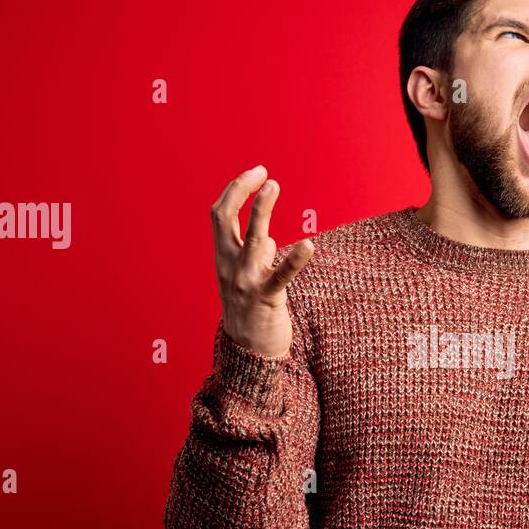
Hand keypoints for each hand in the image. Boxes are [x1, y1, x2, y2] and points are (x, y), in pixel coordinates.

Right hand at [210, 165, 313, 357]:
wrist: (249, 356)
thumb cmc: (252, 313)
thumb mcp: (247, 281)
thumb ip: (257, 258)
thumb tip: (271, 240)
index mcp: (223, 259)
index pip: (220, 215)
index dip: (235, 190)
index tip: (255, 173)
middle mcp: (229, 266)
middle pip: (225, 219)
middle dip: (242, 191)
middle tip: (263, 172)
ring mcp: (246, 282)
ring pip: (252, 239)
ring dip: (262, 209)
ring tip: (273, 185)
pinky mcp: (266, 299)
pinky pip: (281, 276)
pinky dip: (295, 260)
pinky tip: (309, 245)